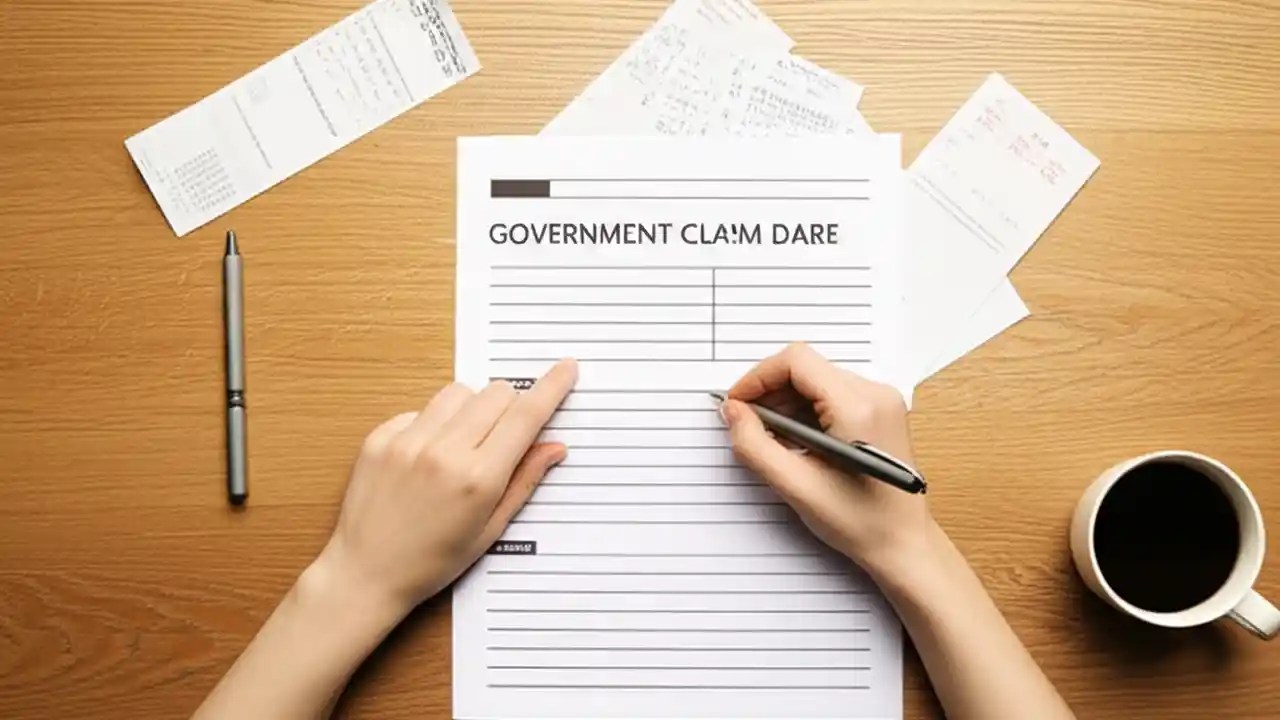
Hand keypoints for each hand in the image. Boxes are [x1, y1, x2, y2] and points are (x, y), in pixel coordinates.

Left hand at [314, 359, 577, 616]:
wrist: (365, 573)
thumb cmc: (431, 561)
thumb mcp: (489, 529)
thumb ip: (524, 481)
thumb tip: (555, 446)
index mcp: (477, 479)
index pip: (525, 416)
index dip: (551, 388)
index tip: (566, 369)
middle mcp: (443, 452)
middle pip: (496, 393)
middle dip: (510, 406)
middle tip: (504, 435)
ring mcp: (407, 442)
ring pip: (459, 392)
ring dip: (471, 409)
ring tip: (463, 444)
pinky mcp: (380, 438)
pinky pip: (420, 409)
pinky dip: (433, 423)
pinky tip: (427, 457)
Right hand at [722, 343, 931, 573]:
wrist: (904, 544)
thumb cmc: (862, 522)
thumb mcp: (796, 486)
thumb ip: (755, 444)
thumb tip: (733, 411)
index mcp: (859, 407)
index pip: (797, 361)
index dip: (758, 377)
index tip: (737, 403)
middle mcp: (876, 394)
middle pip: (806, 369)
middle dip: (770, 392)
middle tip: (749, 426)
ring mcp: (882, 401)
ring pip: (816, 380)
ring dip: (787, 404)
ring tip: (775, 442)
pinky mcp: (880, 411)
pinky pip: (832, 395)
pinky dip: (806, 412)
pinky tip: (798, 443)